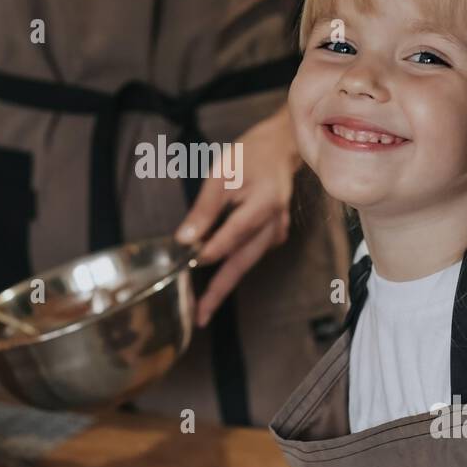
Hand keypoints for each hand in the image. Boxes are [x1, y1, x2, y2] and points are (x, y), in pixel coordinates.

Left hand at [175, 107, 301, 326]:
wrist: (280, 150)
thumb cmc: (249, 156)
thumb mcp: (221, 175)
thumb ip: (204, 209)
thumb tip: (185, 239)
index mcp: (263, 205)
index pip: (234, 235)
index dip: (212, 250)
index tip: (191, 263)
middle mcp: (274, 224)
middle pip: (242, 262)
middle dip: (220, 291)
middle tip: (200, 316)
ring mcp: (277, 232)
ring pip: (247, 262)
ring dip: (225, 282)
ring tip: (203, 307)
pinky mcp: (275, 236)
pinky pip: (251, 255)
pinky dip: (233, 267)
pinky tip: (216, 281)